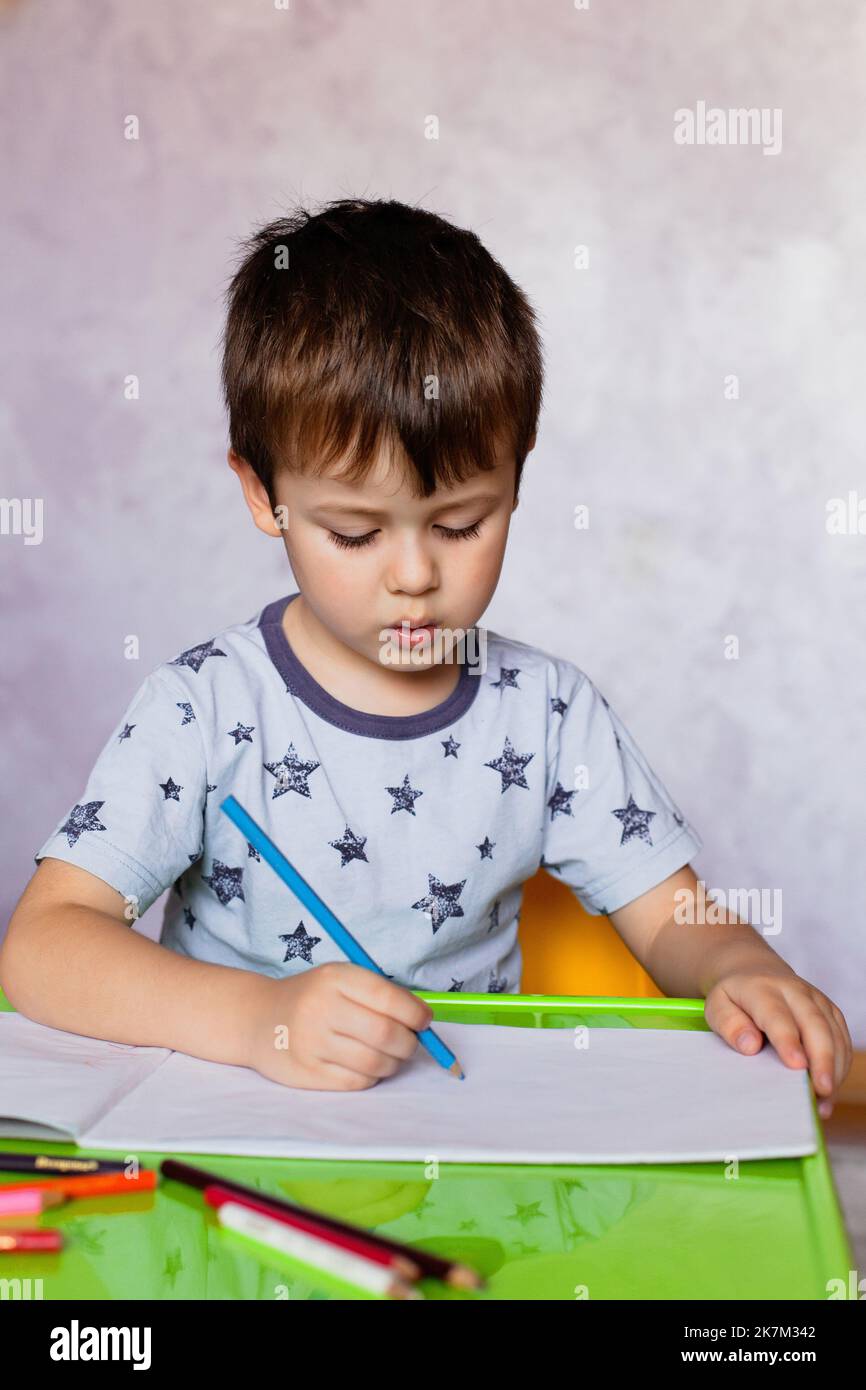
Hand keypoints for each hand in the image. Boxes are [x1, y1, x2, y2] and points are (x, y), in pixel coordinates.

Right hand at [245, 962, 433, 1090]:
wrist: (259, 1019)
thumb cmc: (313, 998)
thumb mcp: (340, 980)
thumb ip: (380, 995)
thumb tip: (424, 1020)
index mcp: (335, 978)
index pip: (388, 998)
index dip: (415, 1013)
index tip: (424, 1021)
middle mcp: (321, 1008)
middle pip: (385, 1034)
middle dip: (409, 1043)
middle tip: (410, 1043)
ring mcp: (312, 1043)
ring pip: (375, 1063)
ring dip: (393, 1063)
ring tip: (389, 1055)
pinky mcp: (307, 1073)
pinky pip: (357, 1082)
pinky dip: (371, 1076)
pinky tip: (365, 1065)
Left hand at [704, 967, 852, 1119]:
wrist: (755, 971)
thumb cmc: (735, 996)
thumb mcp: (717, 1005)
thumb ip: (728, 1024)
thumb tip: (750, 1046)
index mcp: (763, 989)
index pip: (778, 1015)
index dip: (788, 1040)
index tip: (796, 1065)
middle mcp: (795, 991)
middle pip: (815, 1024)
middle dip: (822, 1058)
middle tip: (822, 1090)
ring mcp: (817, 1000)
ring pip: (834, 1033)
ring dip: (834, 1067)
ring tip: (825, 1099)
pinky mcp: (830, 1012)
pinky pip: (843, 1039)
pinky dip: (840, 1066)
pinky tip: (830, 1090)